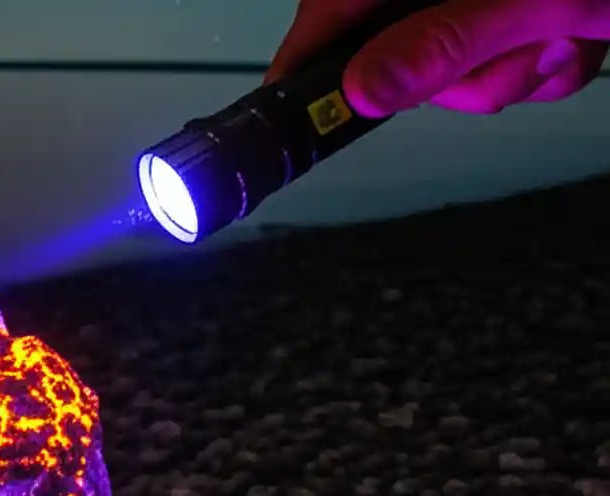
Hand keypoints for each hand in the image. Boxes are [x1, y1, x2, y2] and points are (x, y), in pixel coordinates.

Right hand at [266, 0, 607, 116]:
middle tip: (518, 55)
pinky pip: (501, 62)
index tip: (295, 108)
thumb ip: (447, 42)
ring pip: (457, 68)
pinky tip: (576, 35)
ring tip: (567, 35)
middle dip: (465, 74)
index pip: (333, 10)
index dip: (313, 61)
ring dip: (519, 71)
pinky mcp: (510, 11)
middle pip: (395, 51)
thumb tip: (367, 89)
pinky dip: (545, 64)